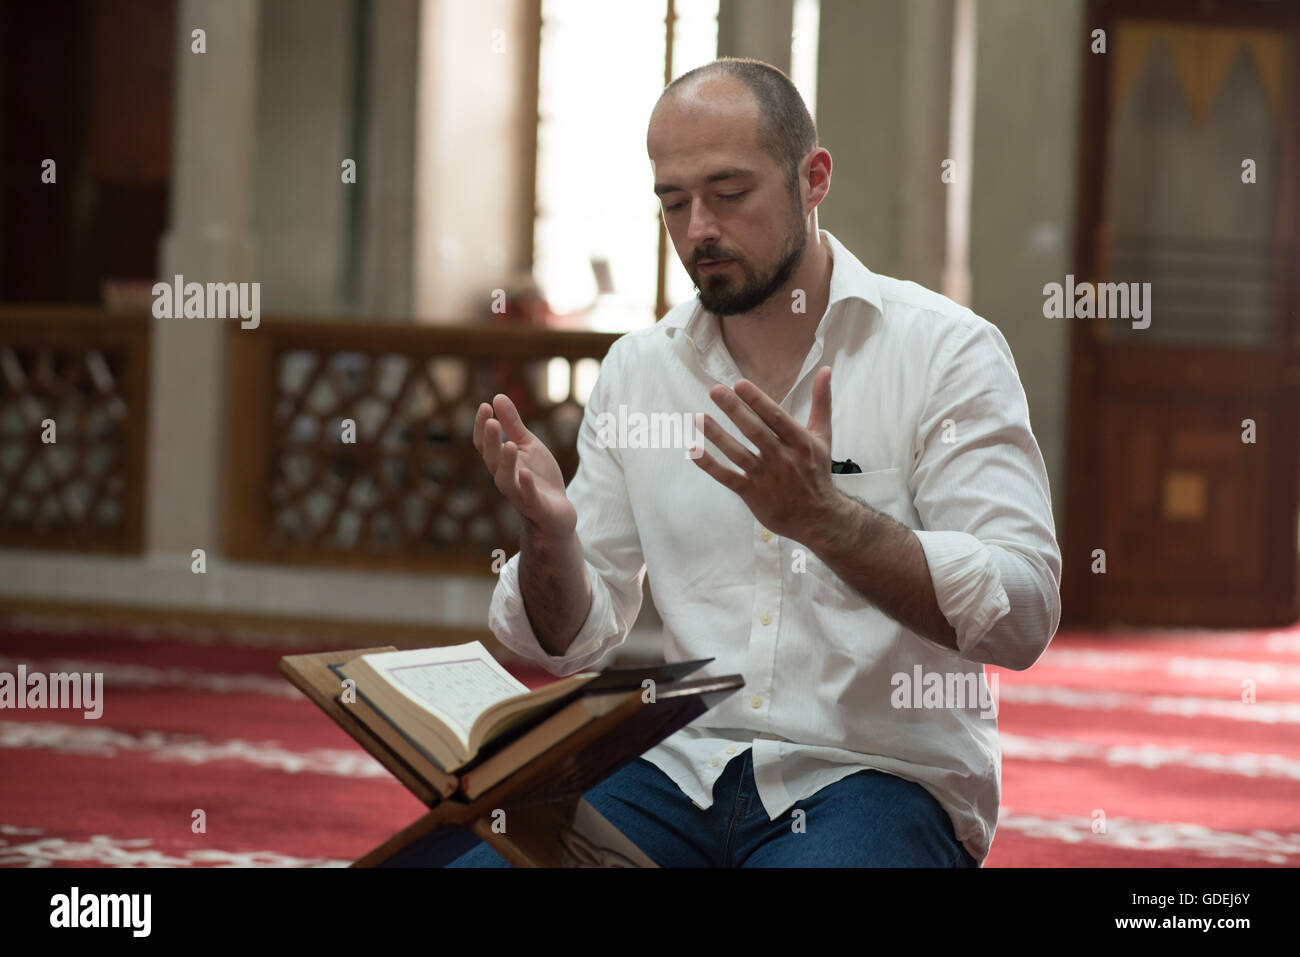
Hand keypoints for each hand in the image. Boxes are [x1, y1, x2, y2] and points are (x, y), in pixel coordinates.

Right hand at [473, 394, 576, 538]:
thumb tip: (497, 397)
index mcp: (501, 462)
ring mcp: (519, 494)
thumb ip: (513, 424)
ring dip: (506, 463)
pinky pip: (528, 496)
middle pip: (492, 461)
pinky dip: (526, 485)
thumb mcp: (528, 445)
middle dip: (491, 442)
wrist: (557, 511)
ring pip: (506, 480)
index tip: (485, 406)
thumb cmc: (538, 476)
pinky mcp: (536, 506)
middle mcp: (505, 478)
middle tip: (491, 421)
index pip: (484, 445)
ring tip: (509, 444)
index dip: (482, 427)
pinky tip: (525, 472)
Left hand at [690, 365, 837, 541]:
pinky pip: (728, 478)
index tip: (740, 384)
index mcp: (800, 442)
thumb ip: (821, 402)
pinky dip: (710, 466)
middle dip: (735, 410)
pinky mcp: (753, 494)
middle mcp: (783, 458)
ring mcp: (767, 477)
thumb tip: (825, 369)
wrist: (818, 518)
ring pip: (739, 454)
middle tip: (715, 391)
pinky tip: (694, 450)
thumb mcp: (823, 436)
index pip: (777, 417)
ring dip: (718, 436)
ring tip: (699, 418)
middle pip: (756, 432)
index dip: (758, 401)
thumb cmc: (817, 472)